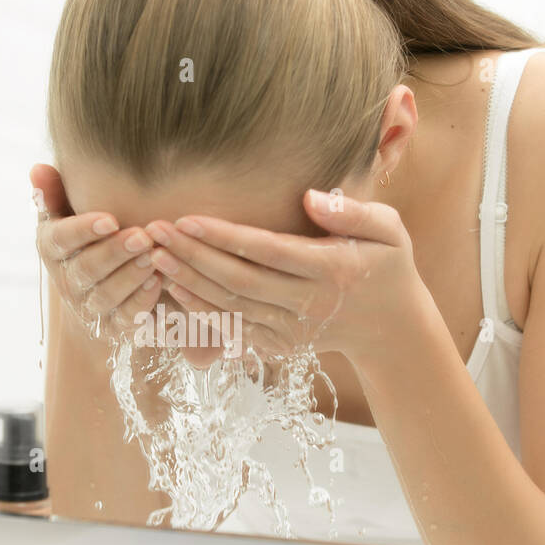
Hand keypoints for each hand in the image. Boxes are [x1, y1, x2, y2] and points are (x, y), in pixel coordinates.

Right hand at [30, 164, 162, 335]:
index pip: (61, 239)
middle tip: (143, 237)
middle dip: (115, 253)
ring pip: (107, 295)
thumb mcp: (65, 216)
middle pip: (86, 269)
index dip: (83, 230)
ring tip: (154, 258)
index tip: (109, 219)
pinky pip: (126, 318)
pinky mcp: (112, 327)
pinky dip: (142, 302)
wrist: (92, 297)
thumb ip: (54, 193)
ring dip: (131, 277)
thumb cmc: (85, 241)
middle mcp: (67, 280)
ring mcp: (89, 307)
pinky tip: (159, 283)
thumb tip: (39, 168)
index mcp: (53, 248)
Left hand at [143, 190, 421, 363]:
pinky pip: (233, 330)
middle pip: (239, 281)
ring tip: (153, 257)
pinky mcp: (279, 347)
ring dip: (188, 284)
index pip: (268, 251)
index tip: (187, 219)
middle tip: (154, 232)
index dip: (224, 237)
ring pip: (231, 308)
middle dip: (192, 257)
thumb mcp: (389, 230)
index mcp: (331, 270)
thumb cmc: (386, 266)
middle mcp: (308, 304)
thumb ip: (352, 212)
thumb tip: (310, 198)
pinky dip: (201, 313)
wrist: (390, 328)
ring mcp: (291, 331)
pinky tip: (174, 290)